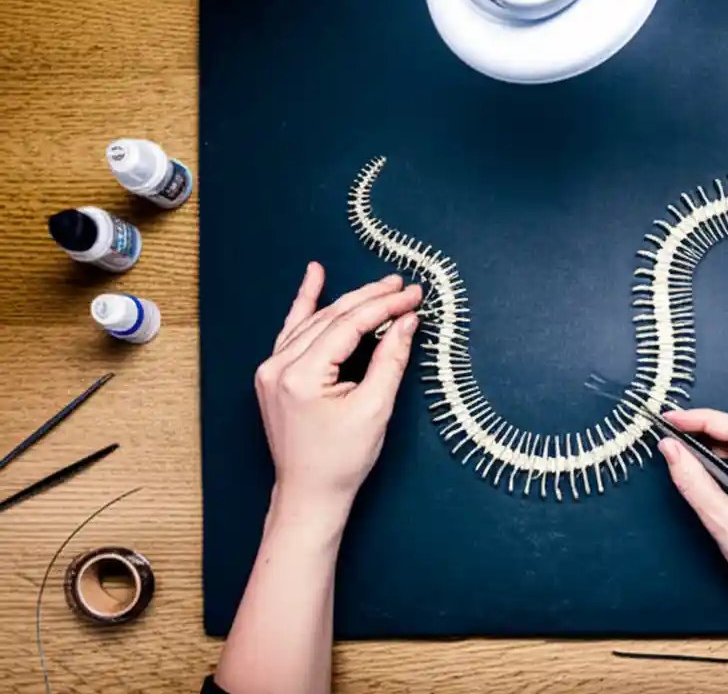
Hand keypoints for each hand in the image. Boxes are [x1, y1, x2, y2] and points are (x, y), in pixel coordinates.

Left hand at [254, 262, 421, 514]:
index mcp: (301, 376)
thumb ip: (390, 359)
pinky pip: (293, 331)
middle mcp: (278, 367)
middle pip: (331, 318)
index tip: (413, 295)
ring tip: (379, 284)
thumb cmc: (342, 460)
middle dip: (371, 299)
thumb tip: (406, 321)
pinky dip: (306, 304)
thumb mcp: (374, 409)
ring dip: (347, 300)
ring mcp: (270, 370)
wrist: (309, 494)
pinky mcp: (272, 375)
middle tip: (404, 286)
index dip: (384, 306)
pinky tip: (314, 277)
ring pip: (314, 321)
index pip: (349, 325)